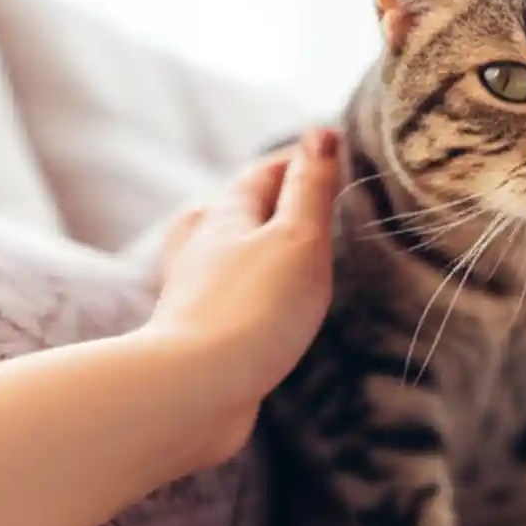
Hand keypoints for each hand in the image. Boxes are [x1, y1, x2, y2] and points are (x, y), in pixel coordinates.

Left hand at [143, 128, 339, 463]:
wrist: (193, 393)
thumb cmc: (253, 309)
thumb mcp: (297, 238)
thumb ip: (311, 188)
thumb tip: (321, 132)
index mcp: (225, 215)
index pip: (265, 172)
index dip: (300, 160)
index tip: (332, 152)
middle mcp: (201, 247)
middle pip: (239, 211)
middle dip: (274, 201)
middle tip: (312, 199)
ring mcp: (195, 293)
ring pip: (231, 256)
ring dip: (259, 248)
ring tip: (290, 252)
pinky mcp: (197, 336)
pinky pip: (231, 299)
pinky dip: (252, 291)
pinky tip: (266, 311)